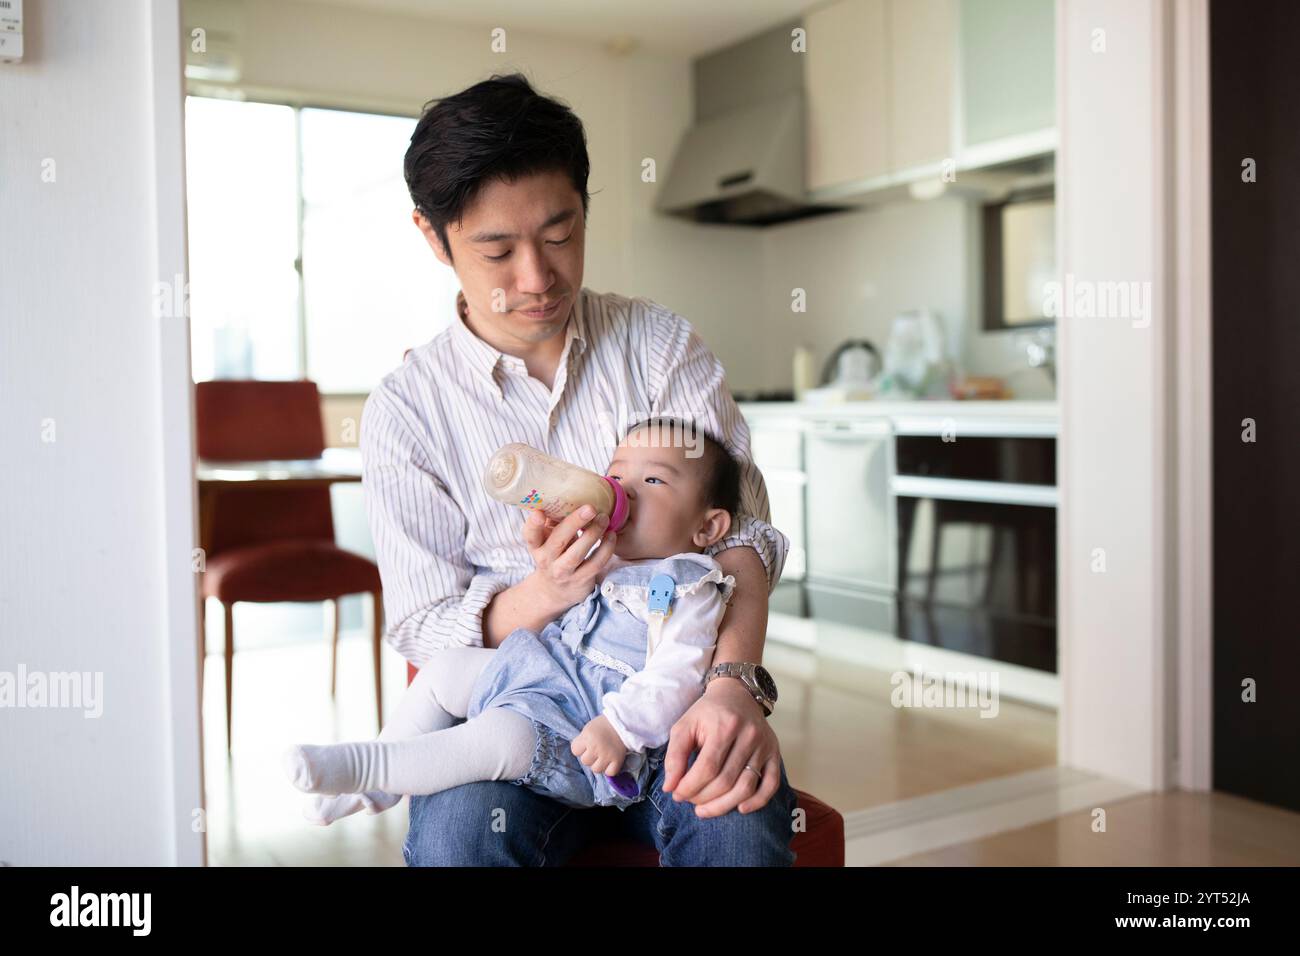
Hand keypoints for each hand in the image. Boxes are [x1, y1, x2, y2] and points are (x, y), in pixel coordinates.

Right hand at [521, 505, 617, 610]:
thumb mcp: (548, 540)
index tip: (539, 512)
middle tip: (590, 508)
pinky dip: (606, 548)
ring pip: (577, 553)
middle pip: (558, 541)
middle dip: (574, 523)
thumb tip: (567, 492)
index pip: (530, 535)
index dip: (533, 524)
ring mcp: (564, 571)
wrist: (555, 591)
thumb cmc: (554, 555)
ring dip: (593, 534)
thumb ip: (553, 521)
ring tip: (604, 518)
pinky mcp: (581, 579)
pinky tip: (612, 535)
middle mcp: (547, 560)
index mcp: (537, 546)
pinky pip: (595, 563)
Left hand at [571, 714, 627, 775]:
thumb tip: (580, 752)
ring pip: (596, 769)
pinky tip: (611, 762)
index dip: (580, 748)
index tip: (586, 745)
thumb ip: (583, 740)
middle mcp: (596, 747)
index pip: (575, 751)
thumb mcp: (589, 728)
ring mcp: (607, 755)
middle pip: (585, 761)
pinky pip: (609, 772)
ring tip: (603, 756)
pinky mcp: (617, 760)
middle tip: (597, 750)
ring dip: (599, 764)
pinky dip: (610, 769)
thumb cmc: (604, 725)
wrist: (623, 723)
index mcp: (587, 736)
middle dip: (590, 757)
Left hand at [662, 677, 780, 817]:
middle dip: (703, 798)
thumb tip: (670, 787)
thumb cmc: (707, 712)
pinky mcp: (774, 753)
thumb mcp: (684, 726)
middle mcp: (748, 735)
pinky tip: (741, 808)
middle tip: (690, 801)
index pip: (707, 768)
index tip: (677, 794)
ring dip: (724, 806)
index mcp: (724, 726)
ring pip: (747, 787)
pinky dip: (758, 802)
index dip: (690, 787)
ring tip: (705, 810)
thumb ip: (675, 756)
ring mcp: (764, 745)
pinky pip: (771, 784)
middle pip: (726, 781)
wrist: (737, 694)